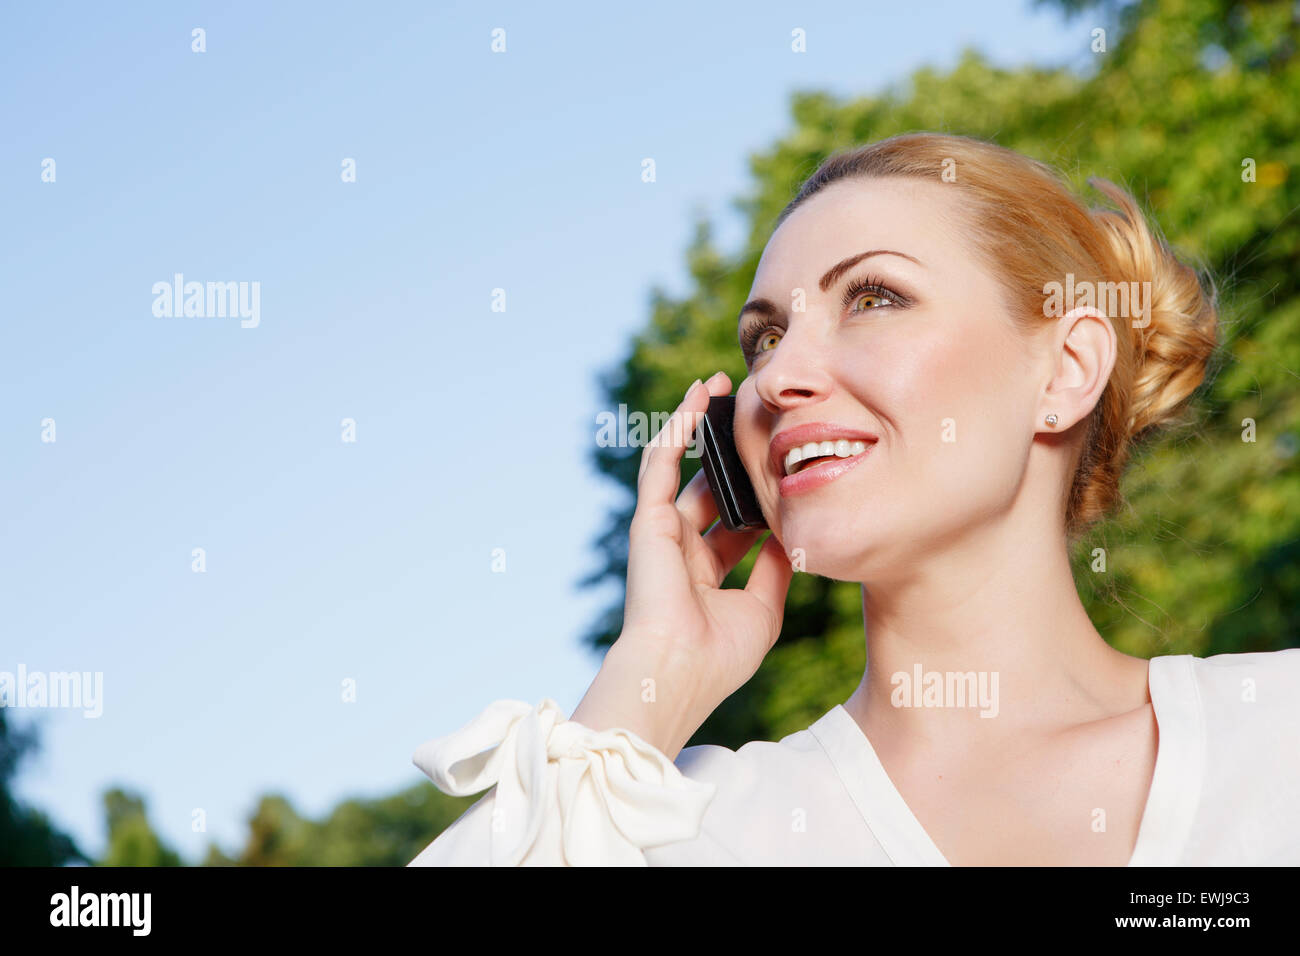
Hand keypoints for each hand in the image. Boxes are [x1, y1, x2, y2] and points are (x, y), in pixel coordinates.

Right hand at [571, 371, 793, 759]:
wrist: (679, 670)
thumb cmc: (719, 654)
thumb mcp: (763, 608)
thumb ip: (776, 567)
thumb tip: (793, 533)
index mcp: (707, 571)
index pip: (733, 519)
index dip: (755, 489)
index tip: (781, 458)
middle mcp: (682, 548)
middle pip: (709, 485)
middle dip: (728, 448)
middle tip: (750, 407)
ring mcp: (663, 532)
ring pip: (681, 465)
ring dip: (697, 423)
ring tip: (718, 384)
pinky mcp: (648, 519)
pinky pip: (661, 464)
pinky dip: (678, 431)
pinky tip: (696, 401)